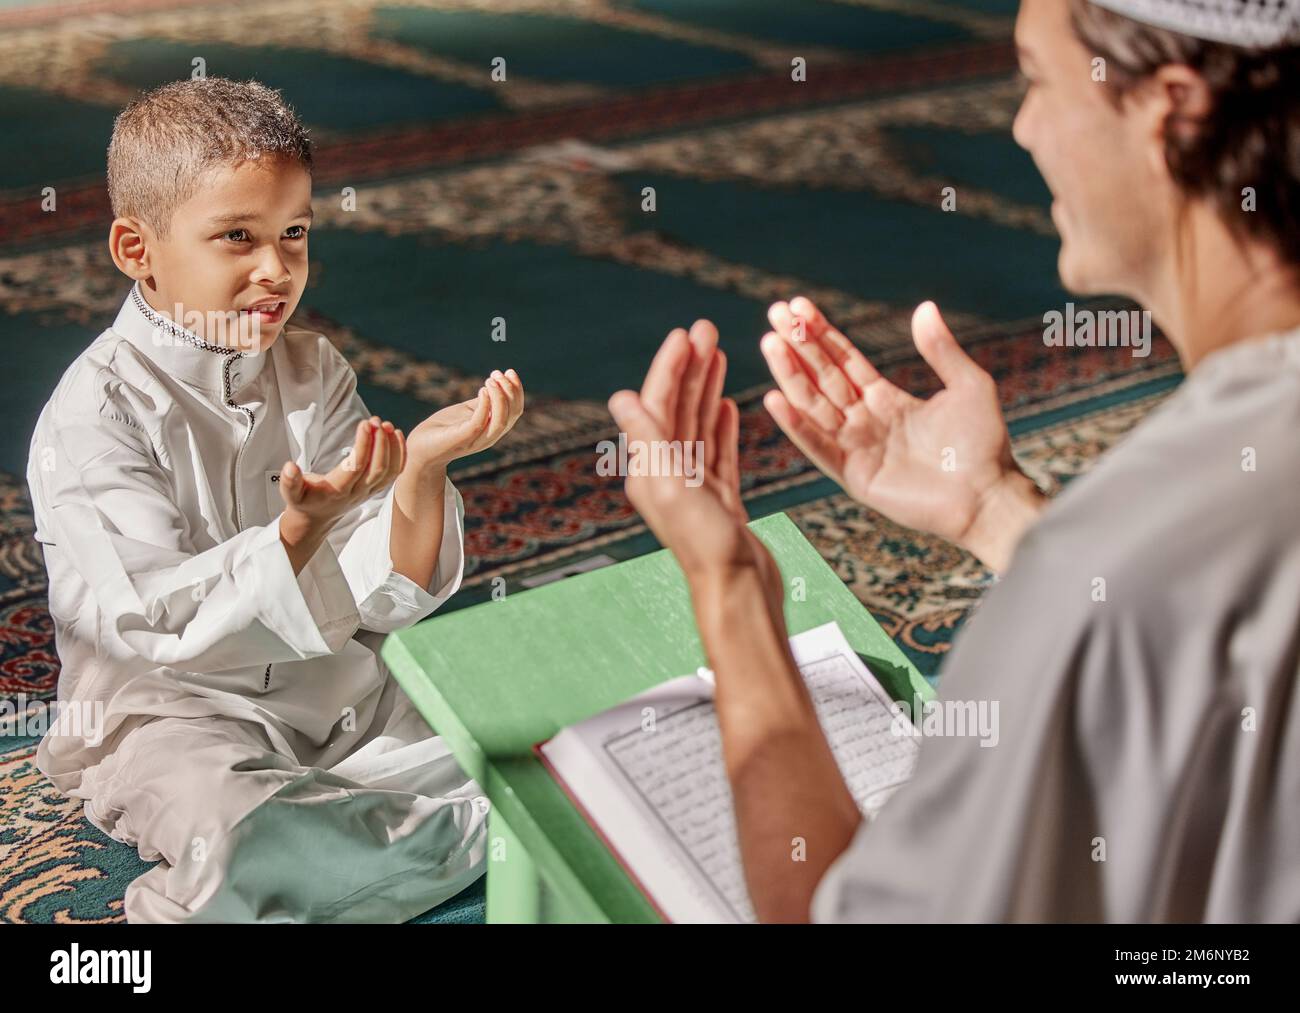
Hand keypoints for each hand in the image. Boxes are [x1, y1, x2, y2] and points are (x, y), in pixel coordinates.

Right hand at [279, 416, 404, 530]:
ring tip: (387, 424)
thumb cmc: (304, 500)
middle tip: (376, 420)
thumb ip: (290, 481)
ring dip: (392, 447)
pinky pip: (395, 473)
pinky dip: (401, 455)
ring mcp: (369, 492)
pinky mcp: (376, 489)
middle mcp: (357, 492)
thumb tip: (290, 467)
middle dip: (380, 442)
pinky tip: (397, 435)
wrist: (317, 517)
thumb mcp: (291, 493)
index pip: (356, 467)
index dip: (363, 445)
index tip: (364, 424)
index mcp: (337, 490)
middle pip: (377, 469)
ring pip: (390, 472)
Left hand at [405, 369, 524, 473]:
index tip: (509, 371)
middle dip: (510, 390)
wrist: (420, 448)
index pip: (516, 410)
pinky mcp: (461, 439)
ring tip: (490, 380)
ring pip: (501, 421)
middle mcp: (490, 436)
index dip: (517, 390)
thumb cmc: (444, 428)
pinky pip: (479, 423)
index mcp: (494, 428)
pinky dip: (484, 406)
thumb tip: (496, 384)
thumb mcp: (467, 411)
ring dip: (500, 398)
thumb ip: (483, 403)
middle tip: (497, 373)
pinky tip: (482, 390)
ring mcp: (476, 440)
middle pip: (513, 415)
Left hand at [608, 321, 780, 612]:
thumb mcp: (671, 487)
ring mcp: (694, 489)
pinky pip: (717, 453)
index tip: (687, 334)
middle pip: (677, 410)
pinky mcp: (719, 501)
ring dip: (706, 389)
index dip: (671, 367)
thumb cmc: (706, 545)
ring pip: (697, 427)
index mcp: (650, 471)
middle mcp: (666, 477)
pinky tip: (727, 404)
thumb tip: (621, 397)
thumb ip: (648, 440)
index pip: (657, 406)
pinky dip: (721, 426)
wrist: (739, 591)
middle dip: (691, 368)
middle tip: (707, 329)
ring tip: (719, 354)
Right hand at [761, 297, 1042, 567]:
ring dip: (790, 374)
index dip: (821, 334)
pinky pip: (818, 446)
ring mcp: (857, 448)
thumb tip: (924, 307)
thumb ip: (941, 349)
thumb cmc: (983, 445)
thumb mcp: (968, 385)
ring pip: (814, 405)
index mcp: (886, 400)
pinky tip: (774, 399)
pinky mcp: (854, 475)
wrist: (987, 495)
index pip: (844, 361)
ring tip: (770, 343)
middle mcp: (865, 422)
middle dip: (798, 346)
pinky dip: (796, 424)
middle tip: (775, 313)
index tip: (799, 306)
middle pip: (822, 377)